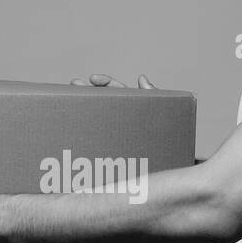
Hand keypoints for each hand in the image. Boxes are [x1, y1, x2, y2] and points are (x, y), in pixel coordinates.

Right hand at [70, 72, 204, 161]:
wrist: (172, 163)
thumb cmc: (171, 137)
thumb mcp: (165, 113)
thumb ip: (155, 95)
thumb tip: (142, 78)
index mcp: (132, 107)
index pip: (115, 89)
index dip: (104, 82)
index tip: (92, 79)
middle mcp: (121, 119)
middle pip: (101, 101)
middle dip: (86, 91)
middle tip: (73, 85)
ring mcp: (116, 134)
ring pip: (96, 120)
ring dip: (82, 113)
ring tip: (69, 108)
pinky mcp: (115, 150)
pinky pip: (97, 143)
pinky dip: (85, 140)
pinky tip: (75, 137)